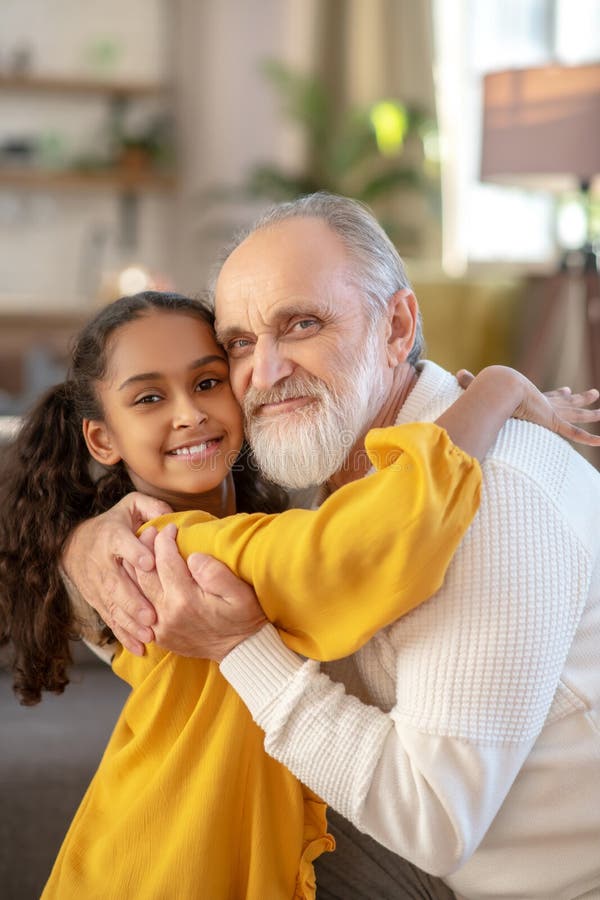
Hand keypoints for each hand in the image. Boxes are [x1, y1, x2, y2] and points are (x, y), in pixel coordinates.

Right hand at [62, 492, 171, 654]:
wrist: (74, 545)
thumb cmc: (114, 524)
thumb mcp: (130, 506)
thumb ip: (152, 508)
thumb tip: (171, 519)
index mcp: (113, 536)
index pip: (121, 543)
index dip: (134, 552)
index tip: (149, 563)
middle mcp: (104, 563)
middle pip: (117, 583)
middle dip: (133, 600)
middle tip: (152, 615)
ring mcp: (99, 586)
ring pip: (114, 606)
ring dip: (131, 622)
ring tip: (149, 633)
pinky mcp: (99, 602)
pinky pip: (111, 620)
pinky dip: (124, 635)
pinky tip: (139, 648)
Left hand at [132, 524, 267, 661]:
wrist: (240, 650)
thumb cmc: (243, 618)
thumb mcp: (240, 593)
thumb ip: (216, 573)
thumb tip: (193, 557)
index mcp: (185, 599)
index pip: (165, 561)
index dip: (165, 540)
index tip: (171, 528)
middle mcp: (166, 614)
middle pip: (144, 573)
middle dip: (145, 548)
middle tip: (150, 531)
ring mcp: (160, 627)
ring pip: (136, 591)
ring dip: (135, 567)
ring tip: (141, 548)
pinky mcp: (159, 635)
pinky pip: (139, 609)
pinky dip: (136, 589)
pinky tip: (139, 575)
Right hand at [456, 367, 599, 446]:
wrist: (499, 387)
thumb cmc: (489, 388)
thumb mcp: (480, 388)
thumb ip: (470, 384)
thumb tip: (457, 372)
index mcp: (531, 398)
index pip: (548, 397)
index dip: (558, 394)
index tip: (567, 389)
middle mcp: (544, 403)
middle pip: (566, 402)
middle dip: (580, 399)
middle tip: (593, 394)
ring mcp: (550, 412)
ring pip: (575, 415)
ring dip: (590, 414)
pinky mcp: (552, 421)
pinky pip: (574, 433)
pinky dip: (588, 437)